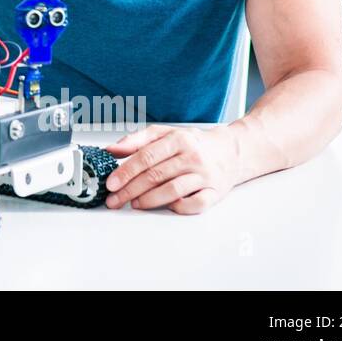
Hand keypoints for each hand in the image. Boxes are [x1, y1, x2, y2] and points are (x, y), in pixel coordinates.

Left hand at [102, 124, 240, 213]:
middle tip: (115, 200)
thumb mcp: (164, 133)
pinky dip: (179, 207)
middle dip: (130, 190)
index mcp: (178, 139)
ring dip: (149, 200)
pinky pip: (195, 204)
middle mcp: (192, 157)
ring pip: (172, 190)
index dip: (126, 171)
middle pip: (155, 176)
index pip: (146, 157)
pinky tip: (166, 206)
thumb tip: (110, 149)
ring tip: (134, 204)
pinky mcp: (215, 192)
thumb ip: (136, 140)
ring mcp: (205, 175)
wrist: (230, 151)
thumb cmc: (193, 143)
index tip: (111, 183)